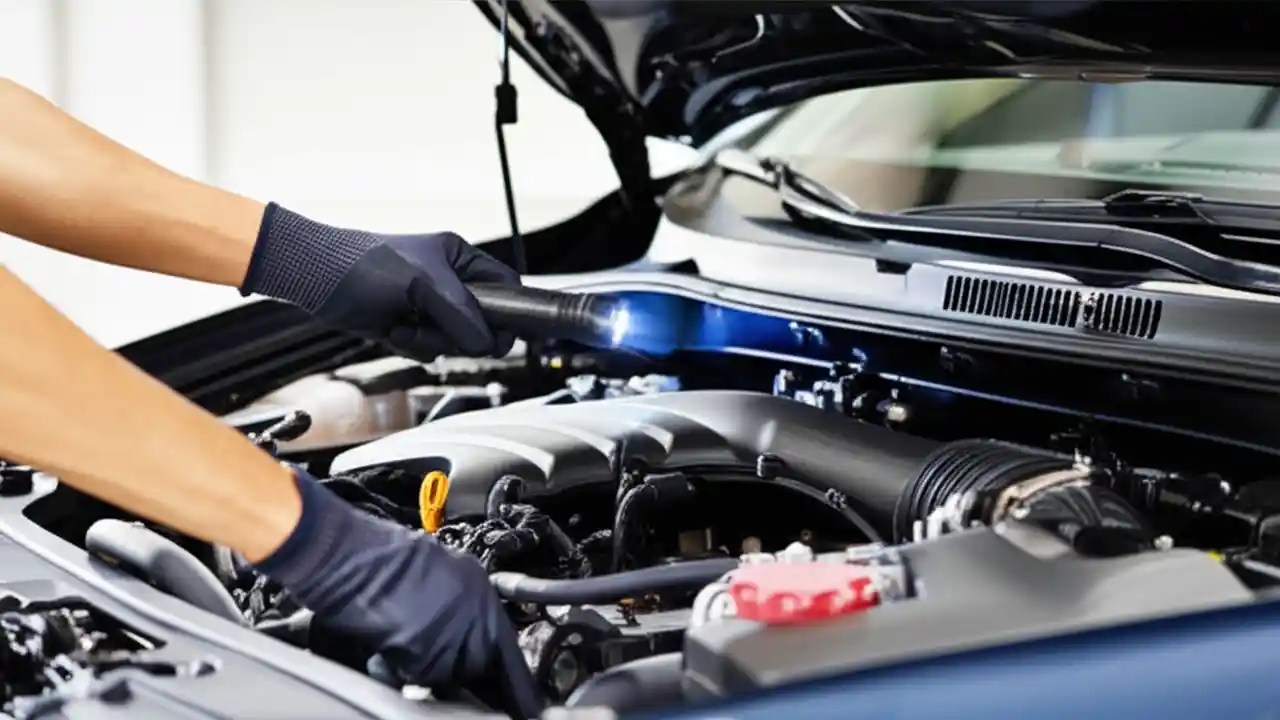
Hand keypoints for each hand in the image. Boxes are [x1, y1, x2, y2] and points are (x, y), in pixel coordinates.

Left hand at [240, 204, 518, 361]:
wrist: (316, 278)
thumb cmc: (364, 264)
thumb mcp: (424, 284)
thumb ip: (462, 314)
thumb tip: (486, 343)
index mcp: (458, 258)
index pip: (504, 287)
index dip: (509, 313)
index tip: (500, 335)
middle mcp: (448, 282)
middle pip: (481, 323)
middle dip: (458, 332)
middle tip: (443, 330)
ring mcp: (428, 306)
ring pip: (454, 341)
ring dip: (430, 340)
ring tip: (404, 325)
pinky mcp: (409, 325)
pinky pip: (428, 348)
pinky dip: (411, 345)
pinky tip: (391, 330)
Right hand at [252, 469, 542, 718]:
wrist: (348, 554)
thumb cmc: (378, 560)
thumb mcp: (436, 574)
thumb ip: (460, 606)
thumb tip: (466, 637)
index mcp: (480, 586)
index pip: (507, 645)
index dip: (508, 673)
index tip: (520, 696)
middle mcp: (475, 607)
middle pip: (482, 662)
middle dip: (461, 668)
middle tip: (429, 655)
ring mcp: (453, 628)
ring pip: (451, 673)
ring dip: (428, 667)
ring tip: (401, 639)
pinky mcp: (426, 648)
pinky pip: (420, 676)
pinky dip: (401, 669)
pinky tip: (386, 644)